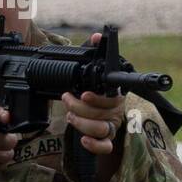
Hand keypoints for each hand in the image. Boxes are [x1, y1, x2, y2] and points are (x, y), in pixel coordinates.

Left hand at [63, 33, 124, 155]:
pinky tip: (82, 139)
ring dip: (82, 122)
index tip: (84, 94)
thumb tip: (97, 35)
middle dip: (79, 107)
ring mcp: (111, 126)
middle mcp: (115, 111)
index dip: (98, 98)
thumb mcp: (90, 71)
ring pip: (101, 129)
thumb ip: (92, 53)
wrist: (93, 115)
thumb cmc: (92, 92)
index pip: (112, 97)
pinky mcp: (105, 140)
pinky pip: (104, 146)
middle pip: (102, 113)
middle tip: (66, 98)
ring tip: (69, 115)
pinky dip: (93, 144)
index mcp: (114, 94)